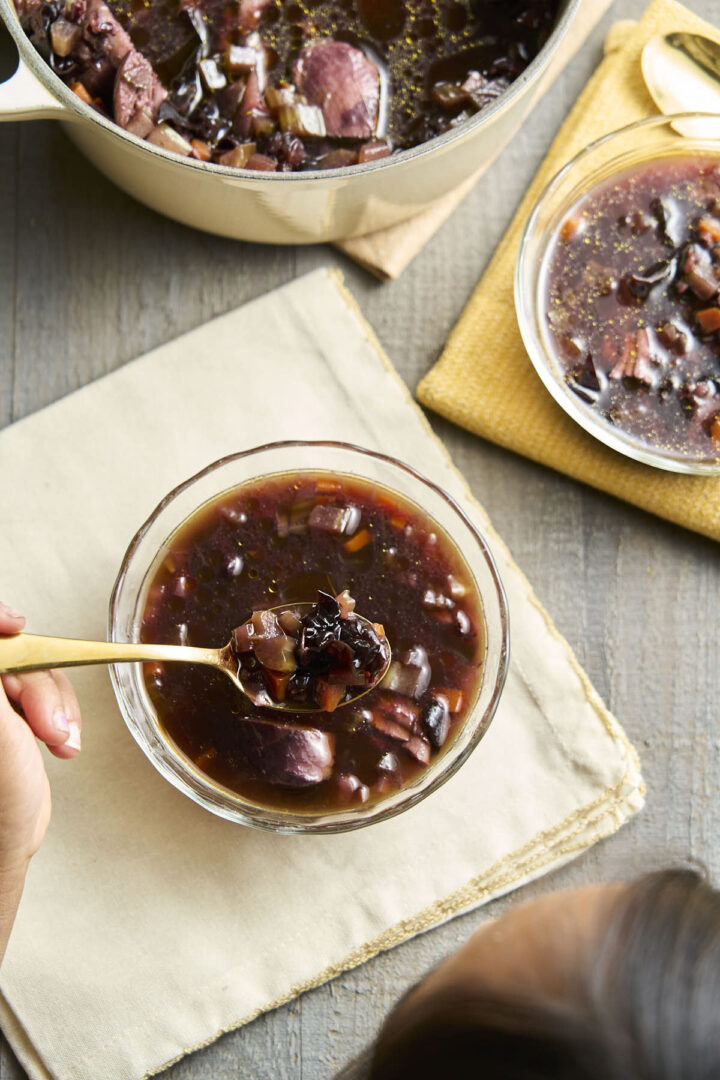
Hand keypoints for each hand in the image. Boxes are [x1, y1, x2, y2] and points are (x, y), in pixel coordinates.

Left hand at [0, 602, 81, 870]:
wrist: (6, 845)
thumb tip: (2, 632)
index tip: (18, 625)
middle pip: (13, 653)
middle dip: (40, 686)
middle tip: (47, 725)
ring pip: (34, 671)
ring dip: (57, 706)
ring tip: (59, 742)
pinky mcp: (11, 716)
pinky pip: (46, 692)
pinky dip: (62, 714)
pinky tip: (62, 743)